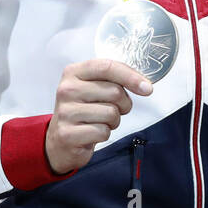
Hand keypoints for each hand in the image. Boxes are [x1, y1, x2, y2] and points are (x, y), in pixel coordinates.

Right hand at [45, 59, 153, 173]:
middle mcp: (66, 89)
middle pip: (114, 92)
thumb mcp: (94, 88)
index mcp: (73, 72)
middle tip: (114, 109)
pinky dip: (104, 134)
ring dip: (114, 121)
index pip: (107, 67)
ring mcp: (65, 112)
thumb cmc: (84, 111)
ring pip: (111, 113)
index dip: (131, 76)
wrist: (60, 141)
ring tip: (100, 121)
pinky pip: (103, 132)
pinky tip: (92, 133)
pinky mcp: (68, 134)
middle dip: (123, 104)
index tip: (147, 88)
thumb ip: (114, 79)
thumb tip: (145, 85)